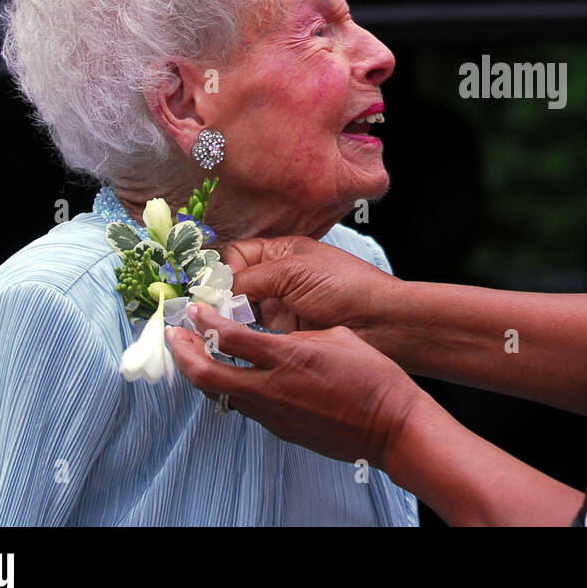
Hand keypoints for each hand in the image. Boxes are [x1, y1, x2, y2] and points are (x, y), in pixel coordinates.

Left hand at [167, 304, 422, 468]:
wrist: (388, 424)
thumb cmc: (372, 376)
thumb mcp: (335, 337)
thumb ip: (297, 335)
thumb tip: (277, 338)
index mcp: (288, 356)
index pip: (230, 337)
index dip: (204, 321)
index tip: (193, 311)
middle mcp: (273, 387)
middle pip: (206, 374)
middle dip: (183, 354)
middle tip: (174, 337)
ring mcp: (274, 413)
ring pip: (221, 395)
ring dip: (202, 374)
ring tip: (195, 356)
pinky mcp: (282, 429)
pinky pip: (245, 407)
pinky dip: (230, 390)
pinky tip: (233, 378)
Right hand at [221, 235, 397, 336]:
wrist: (379, 322)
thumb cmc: (346, 286)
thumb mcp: (293, 272)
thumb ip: (251, 278)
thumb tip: (215, 289)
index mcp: (282, 251)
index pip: (236, 254)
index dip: (221, 269)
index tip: (212, 287)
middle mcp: (278, 275)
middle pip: (233, 282)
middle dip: (219, 293)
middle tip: (207, 308)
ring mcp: (280, 303)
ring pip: (239, 307)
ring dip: (226, 314)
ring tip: (215, 323)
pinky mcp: (284, 329)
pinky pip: (252, 329)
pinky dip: (240, 332)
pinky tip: (232, 336)